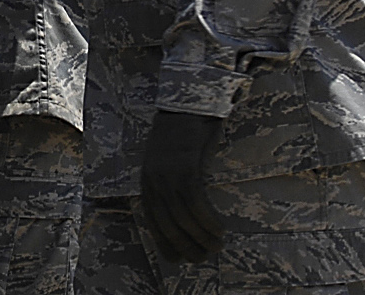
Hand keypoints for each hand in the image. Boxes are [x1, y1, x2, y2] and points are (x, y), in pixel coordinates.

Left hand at [138, 111, 226, 261]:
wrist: (187, 104)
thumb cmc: (181, 134)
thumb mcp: (166, 161)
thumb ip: (168, 184)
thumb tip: (183, 214)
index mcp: (146, 181)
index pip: (152, 222)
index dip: (165, 243)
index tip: (179, 259)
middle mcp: (152, 181)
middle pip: (167, 224)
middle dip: (186, 246)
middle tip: (204, 257)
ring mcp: (167, 174)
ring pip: (182, 218)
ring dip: (201, 237)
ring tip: (216, 246)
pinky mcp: (185, 168)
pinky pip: (196, 203)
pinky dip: (207, 221)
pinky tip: (219, 230)